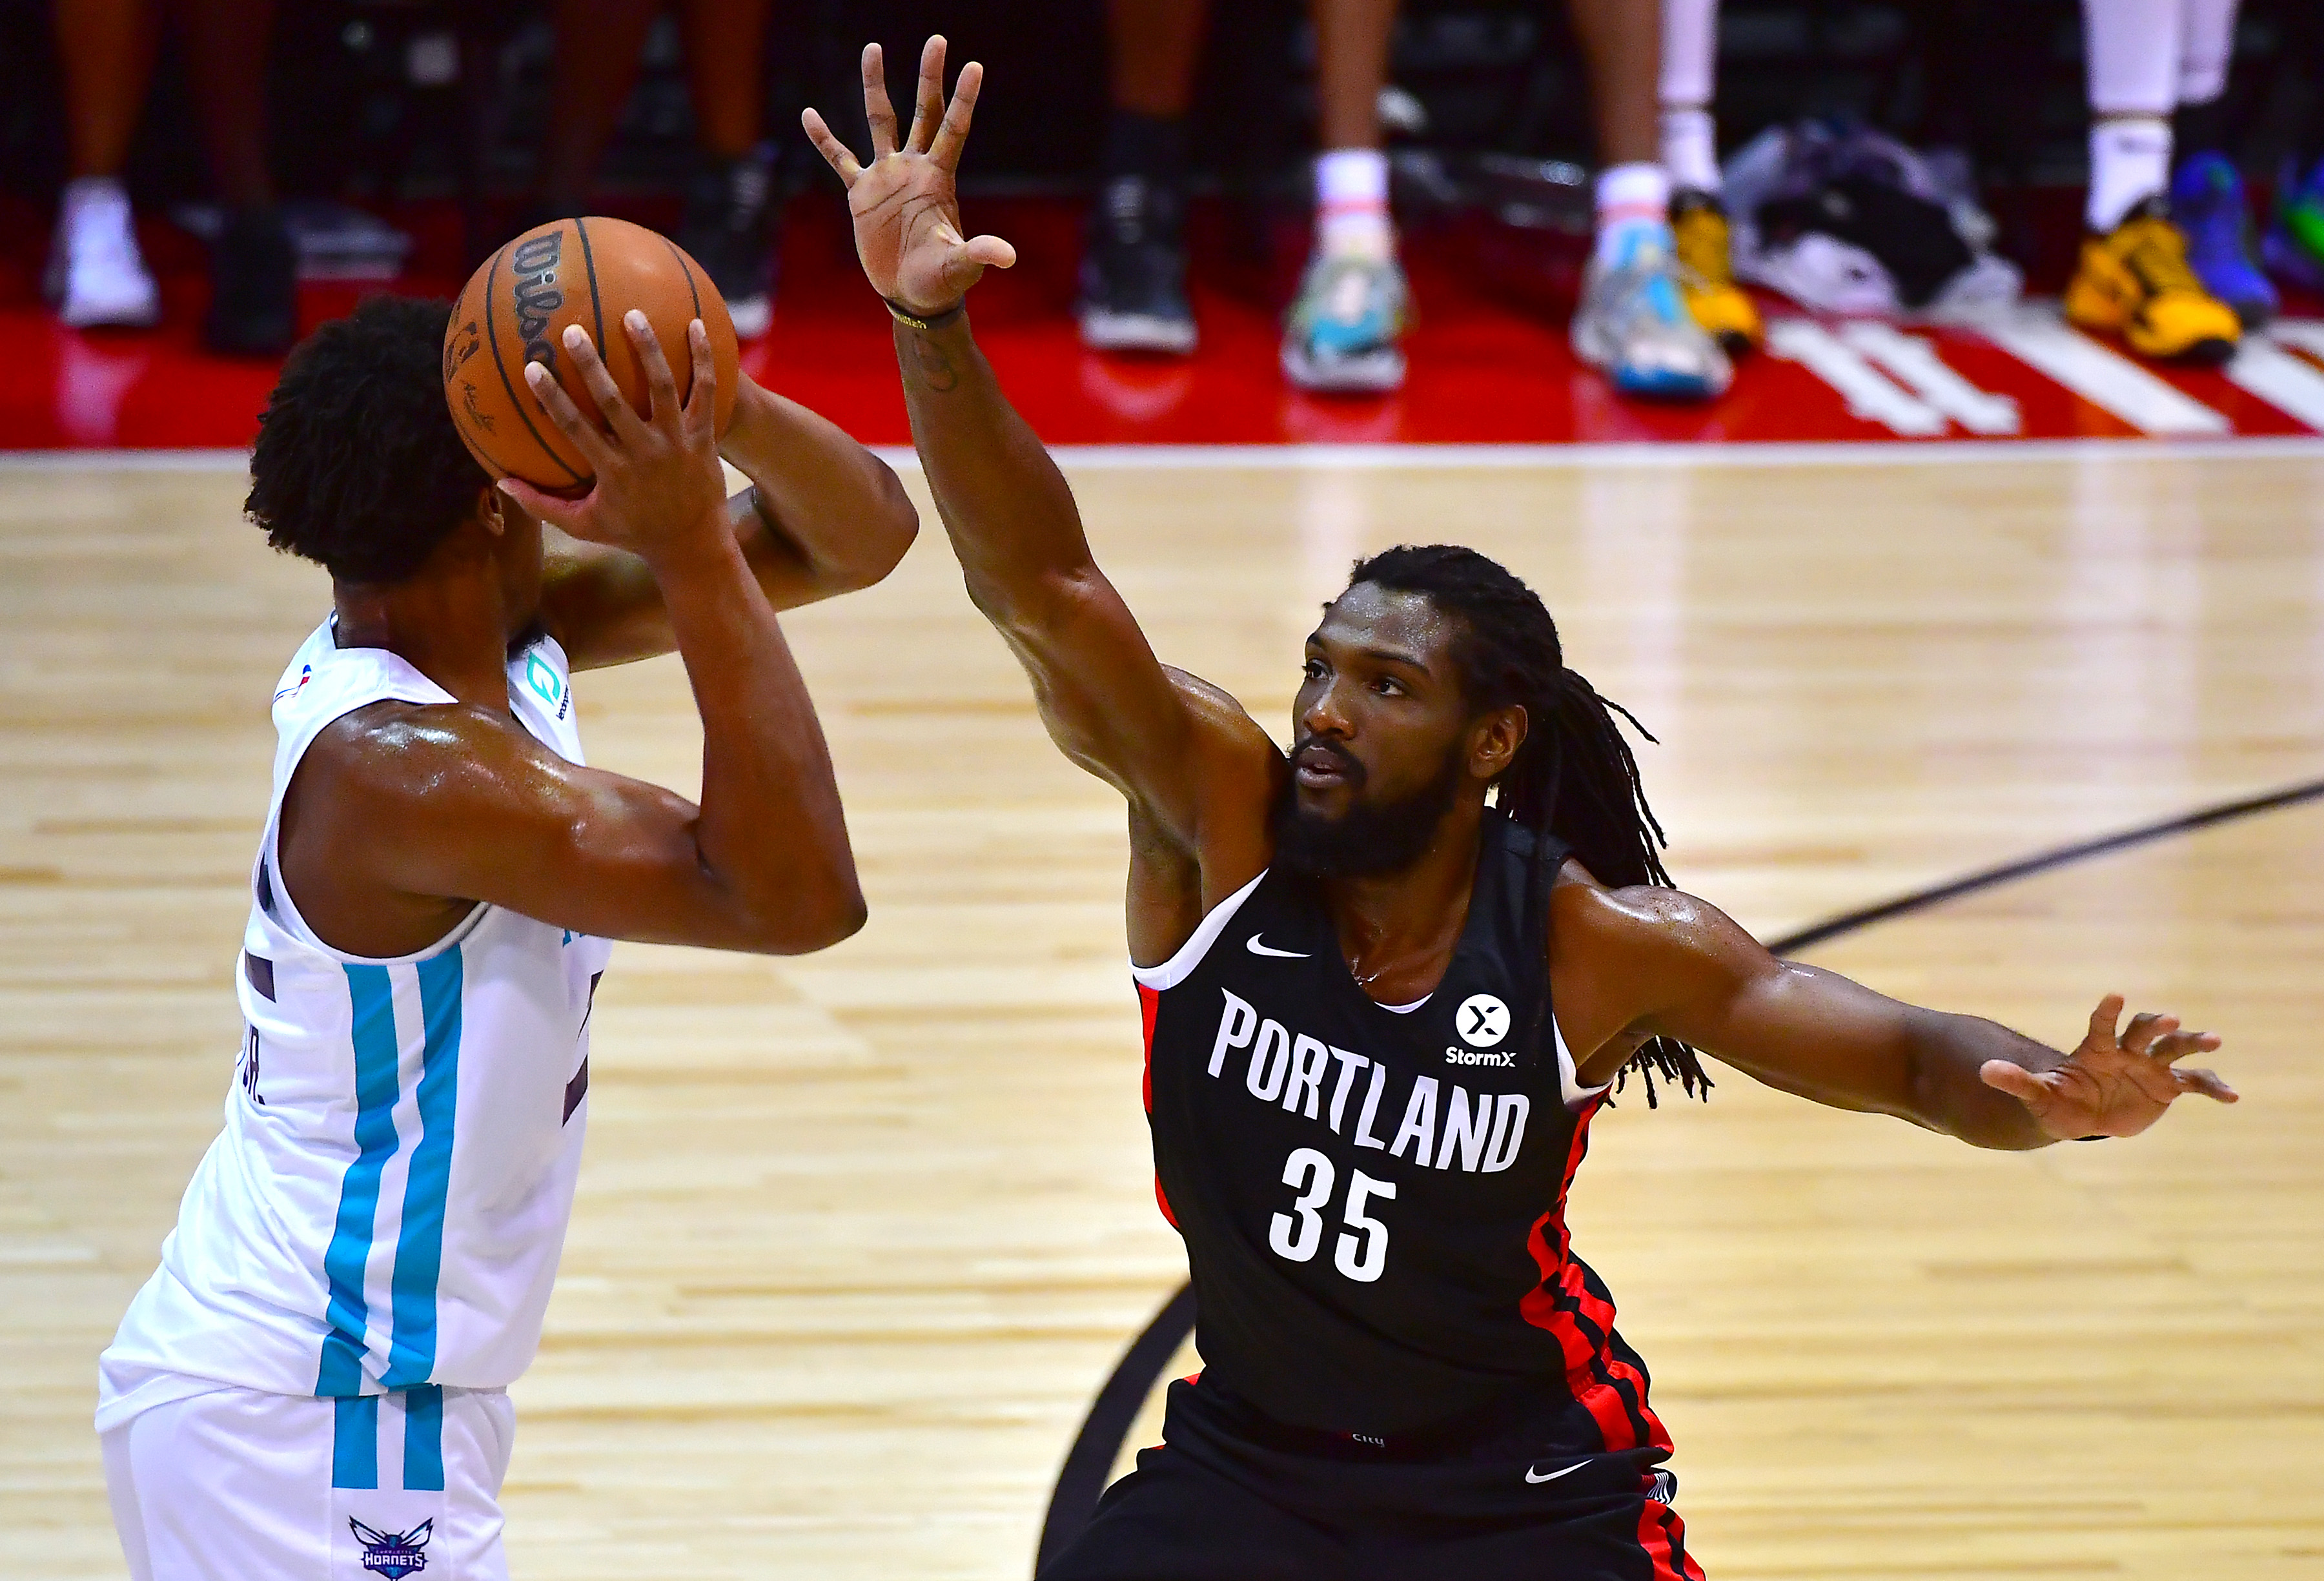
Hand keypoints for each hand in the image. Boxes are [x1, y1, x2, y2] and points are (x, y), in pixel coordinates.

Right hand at [502, 310, 730, 565]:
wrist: (694, 545)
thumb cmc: (634, 533)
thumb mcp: (585, 526)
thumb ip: (542, 504)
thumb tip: (500, 481)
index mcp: (612, 471)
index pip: (575, 428)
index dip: (553, 397)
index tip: (532, 366)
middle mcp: (645, 452)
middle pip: (615, 402)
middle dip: (592, 366)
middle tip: (572, 330)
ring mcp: (678, 442)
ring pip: (663, 388)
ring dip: (648, 350)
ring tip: (633, 314)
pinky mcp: (706, 436)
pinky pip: (707, 392)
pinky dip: (705, 359)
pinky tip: (698, 325)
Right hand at [801, 36, 1016, 313]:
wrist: (912, 296)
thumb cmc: (941, 281)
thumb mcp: (961, 266)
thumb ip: (980, 254)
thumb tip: (1008, 257)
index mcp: (940, 178)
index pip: (954, 128)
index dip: (964, 98)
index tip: (975, 65)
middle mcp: (915, 168)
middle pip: (923, 111)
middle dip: (929, 77)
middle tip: (937, 40)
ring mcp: (887, 177)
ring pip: (881, 121)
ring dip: (876, 85)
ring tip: (873, 48)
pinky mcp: (862, 194)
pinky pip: (840, 158)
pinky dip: (824, 139)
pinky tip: (809, 114)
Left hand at [1979, 994, 2235, 1139]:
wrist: (2084, 1116)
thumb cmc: (2060, 1101)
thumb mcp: (2038, 1095)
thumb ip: (2015, 1082)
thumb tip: (1983, 1070)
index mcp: (2096, 1048)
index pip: (2102, 1023)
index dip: (2108, 1010)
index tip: (2115, 996)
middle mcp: (2128, 1050)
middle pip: (2145, 1029)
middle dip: (2156, 1023)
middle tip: (2170, 1019)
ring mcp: (2151, 1066)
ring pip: (2176, 1049)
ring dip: (2194, 1043)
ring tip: (2214, 1041)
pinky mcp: (2169, 1087)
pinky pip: (2196, 1084)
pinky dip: (2214, 1087)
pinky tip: (2233, 1097)